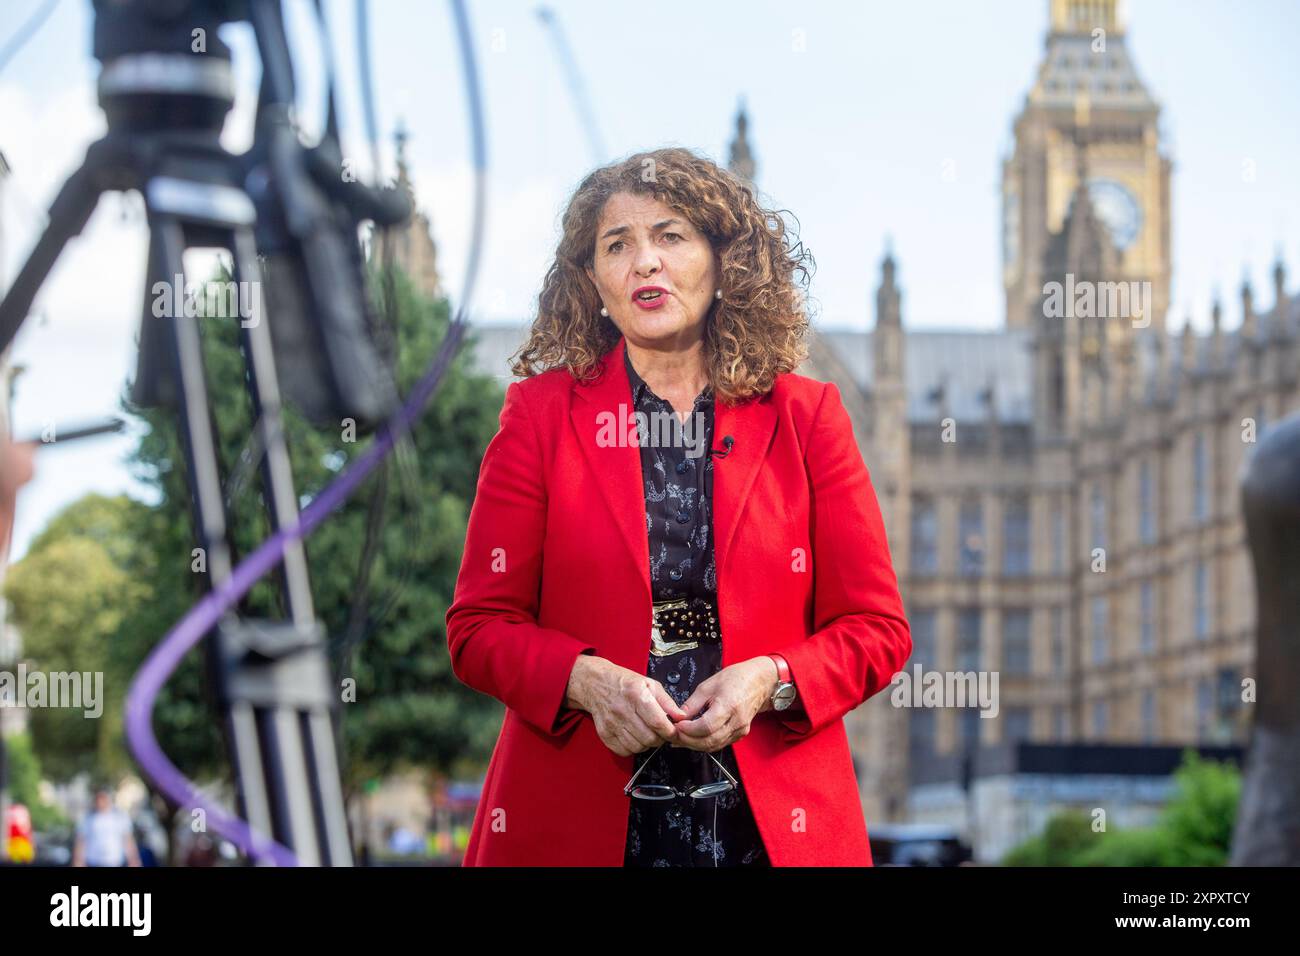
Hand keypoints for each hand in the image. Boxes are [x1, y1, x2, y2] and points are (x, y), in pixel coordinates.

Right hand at [565, 655, 686, 756]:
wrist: (595, 683)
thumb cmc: (624, 683)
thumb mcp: (649, 684)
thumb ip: (667, 702)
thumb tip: (681, 716)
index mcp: (636, 695)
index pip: (658, 722)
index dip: (670, 732)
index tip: (673, 731)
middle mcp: (623, 710)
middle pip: (649, 738)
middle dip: (660, 739)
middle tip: (660, 732)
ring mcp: (612, 724)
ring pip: (638, 747)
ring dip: (647, 744)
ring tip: (647, 732)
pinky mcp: (604, 734)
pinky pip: (624, 751)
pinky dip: (633, 748)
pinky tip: (635, 737)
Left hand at [671, 657, 777, 752]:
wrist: (758, 681)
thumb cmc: (737, 679)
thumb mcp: (708, 685)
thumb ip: (692, 704)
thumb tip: (679, 716)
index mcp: (729, 705)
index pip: (705, 727)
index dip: (688, 730)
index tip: (677, 726)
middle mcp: (737, 721)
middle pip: (709, 741)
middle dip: (688, 741)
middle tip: (674, 735)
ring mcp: (740, 730)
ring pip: (714, 746)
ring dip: (695, 745)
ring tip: (681, 738)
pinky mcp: (740, 734)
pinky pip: (720, 744)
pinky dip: (705, 744)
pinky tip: (694, 739)